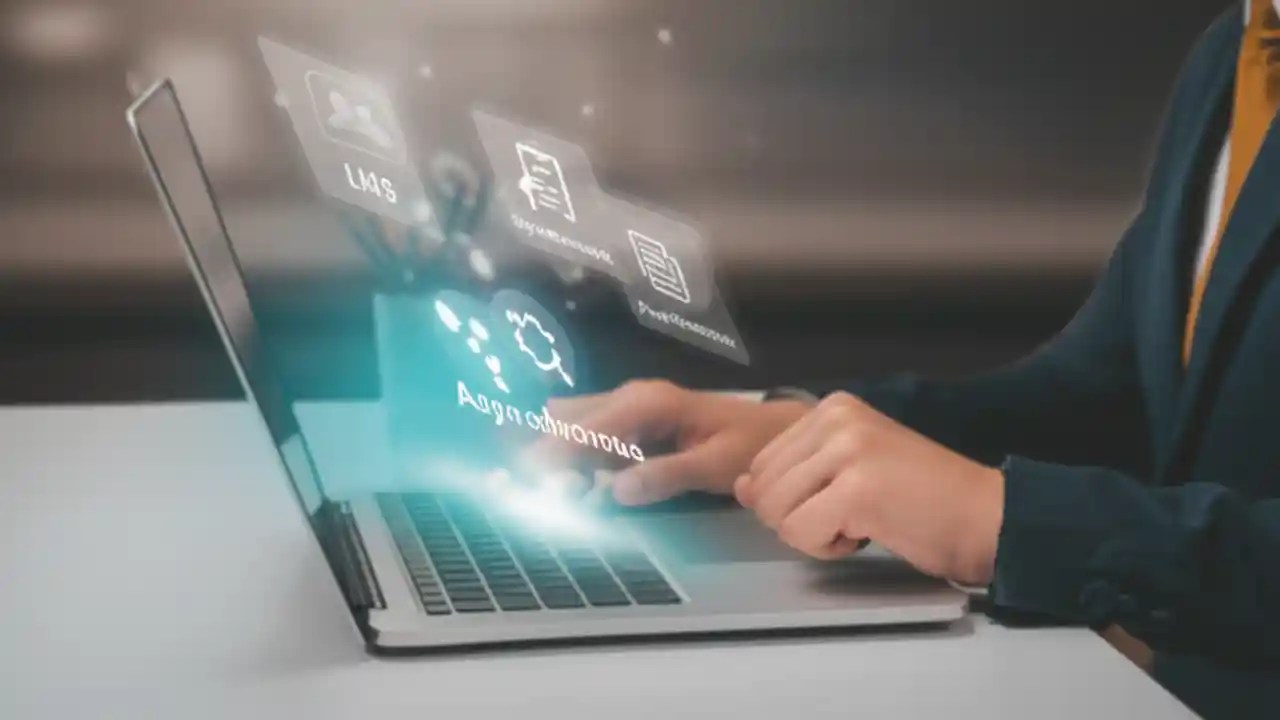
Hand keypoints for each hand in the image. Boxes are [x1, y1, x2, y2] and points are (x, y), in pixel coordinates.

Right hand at [522, 380, 809, 505]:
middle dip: (536, 448)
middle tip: (509, 481)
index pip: (587, 426)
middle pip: (565, 418)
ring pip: (568, 421)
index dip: (554, 453)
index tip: (528, 477)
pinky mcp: (628, 424)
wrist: (772, 430)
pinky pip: (585, 434)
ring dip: (547, 449)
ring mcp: (626, 409)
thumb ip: (665, 476)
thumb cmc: (749, 444)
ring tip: (522, 481)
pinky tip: (553, 477)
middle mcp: (629, 398)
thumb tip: (616, 491)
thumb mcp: (714, 464)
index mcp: (647, 403)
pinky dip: (565, 453)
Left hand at [735, 392, 1002, 584]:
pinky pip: (801, 533)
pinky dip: (828, 548)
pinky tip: (867, 533)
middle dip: (797, 518)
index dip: (790, 499)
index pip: (762, 463)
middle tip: (851, 514)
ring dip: (812, 534)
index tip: (840, 498)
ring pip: (777, 512)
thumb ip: (792, 475)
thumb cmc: (920, 500)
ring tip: (860, 521)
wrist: (984, 517)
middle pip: (763, 488)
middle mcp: (836, 418)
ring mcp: (847, 450)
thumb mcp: (846, 473)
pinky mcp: (856, 488)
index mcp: (833, 408)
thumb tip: (740, 487)